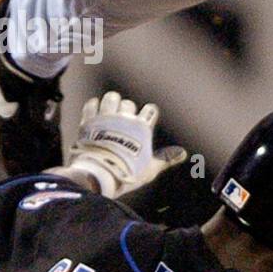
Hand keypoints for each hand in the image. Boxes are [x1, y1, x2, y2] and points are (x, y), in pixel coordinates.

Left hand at [60, 93, 187, 199]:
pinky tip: (94, 113)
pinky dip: (94, 106)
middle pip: (129, 104)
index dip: (148, 114)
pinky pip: (92, 104)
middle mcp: (124, 118)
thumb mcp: (150, 169)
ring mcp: (106, 118)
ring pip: (111, 98)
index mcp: (141, 128)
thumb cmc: (127, 173)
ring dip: (111, 103)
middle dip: (126, 110)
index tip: (144, 120)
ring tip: (109, 112)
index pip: (150, 110)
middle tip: (122, 122)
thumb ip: (166, 158)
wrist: (100, 173)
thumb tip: (183, 153)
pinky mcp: (89, 120)